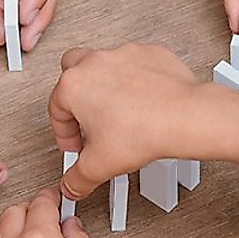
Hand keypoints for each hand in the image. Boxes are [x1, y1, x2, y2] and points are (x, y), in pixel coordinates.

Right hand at [50, 45, 204, 200]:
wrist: (183, 116)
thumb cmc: (143, 130)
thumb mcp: (98, 166)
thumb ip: (76, 179)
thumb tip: (73, 184)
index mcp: (74, 84)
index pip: (55, 109)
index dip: (64, 134)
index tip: (77, 147)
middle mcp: (97, 62)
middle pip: (72, 71)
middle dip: (75, 96)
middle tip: (86, 119)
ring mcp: (125, 53)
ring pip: (105, 64)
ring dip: (106, 86)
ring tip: (118, 113)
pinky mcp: (150, 53)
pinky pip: (135, 64)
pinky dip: (135, 80)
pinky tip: (143, 102)